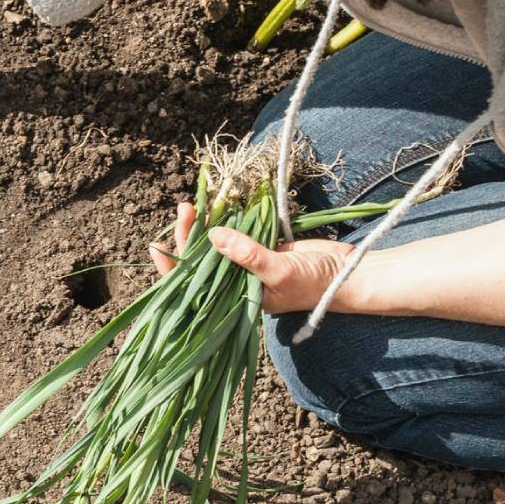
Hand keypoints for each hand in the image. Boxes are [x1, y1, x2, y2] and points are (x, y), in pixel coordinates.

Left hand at [149, 202, 359, 314]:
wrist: (347, 273)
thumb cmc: (315, 283)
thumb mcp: (279, 271)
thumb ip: (248, 255)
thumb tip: (214, 235)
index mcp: (233, 300)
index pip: (193, 286)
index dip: (173, 267)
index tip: (157, 246)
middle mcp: (234, 283)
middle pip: (201, 260)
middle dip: (189, 235)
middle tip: (185, 208)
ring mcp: (246, 264)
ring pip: (216, 243)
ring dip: (205, 223)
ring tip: (195, 203)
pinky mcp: (260, 247)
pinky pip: (236, 232)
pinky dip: (227, 218)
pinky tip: (218, 204)